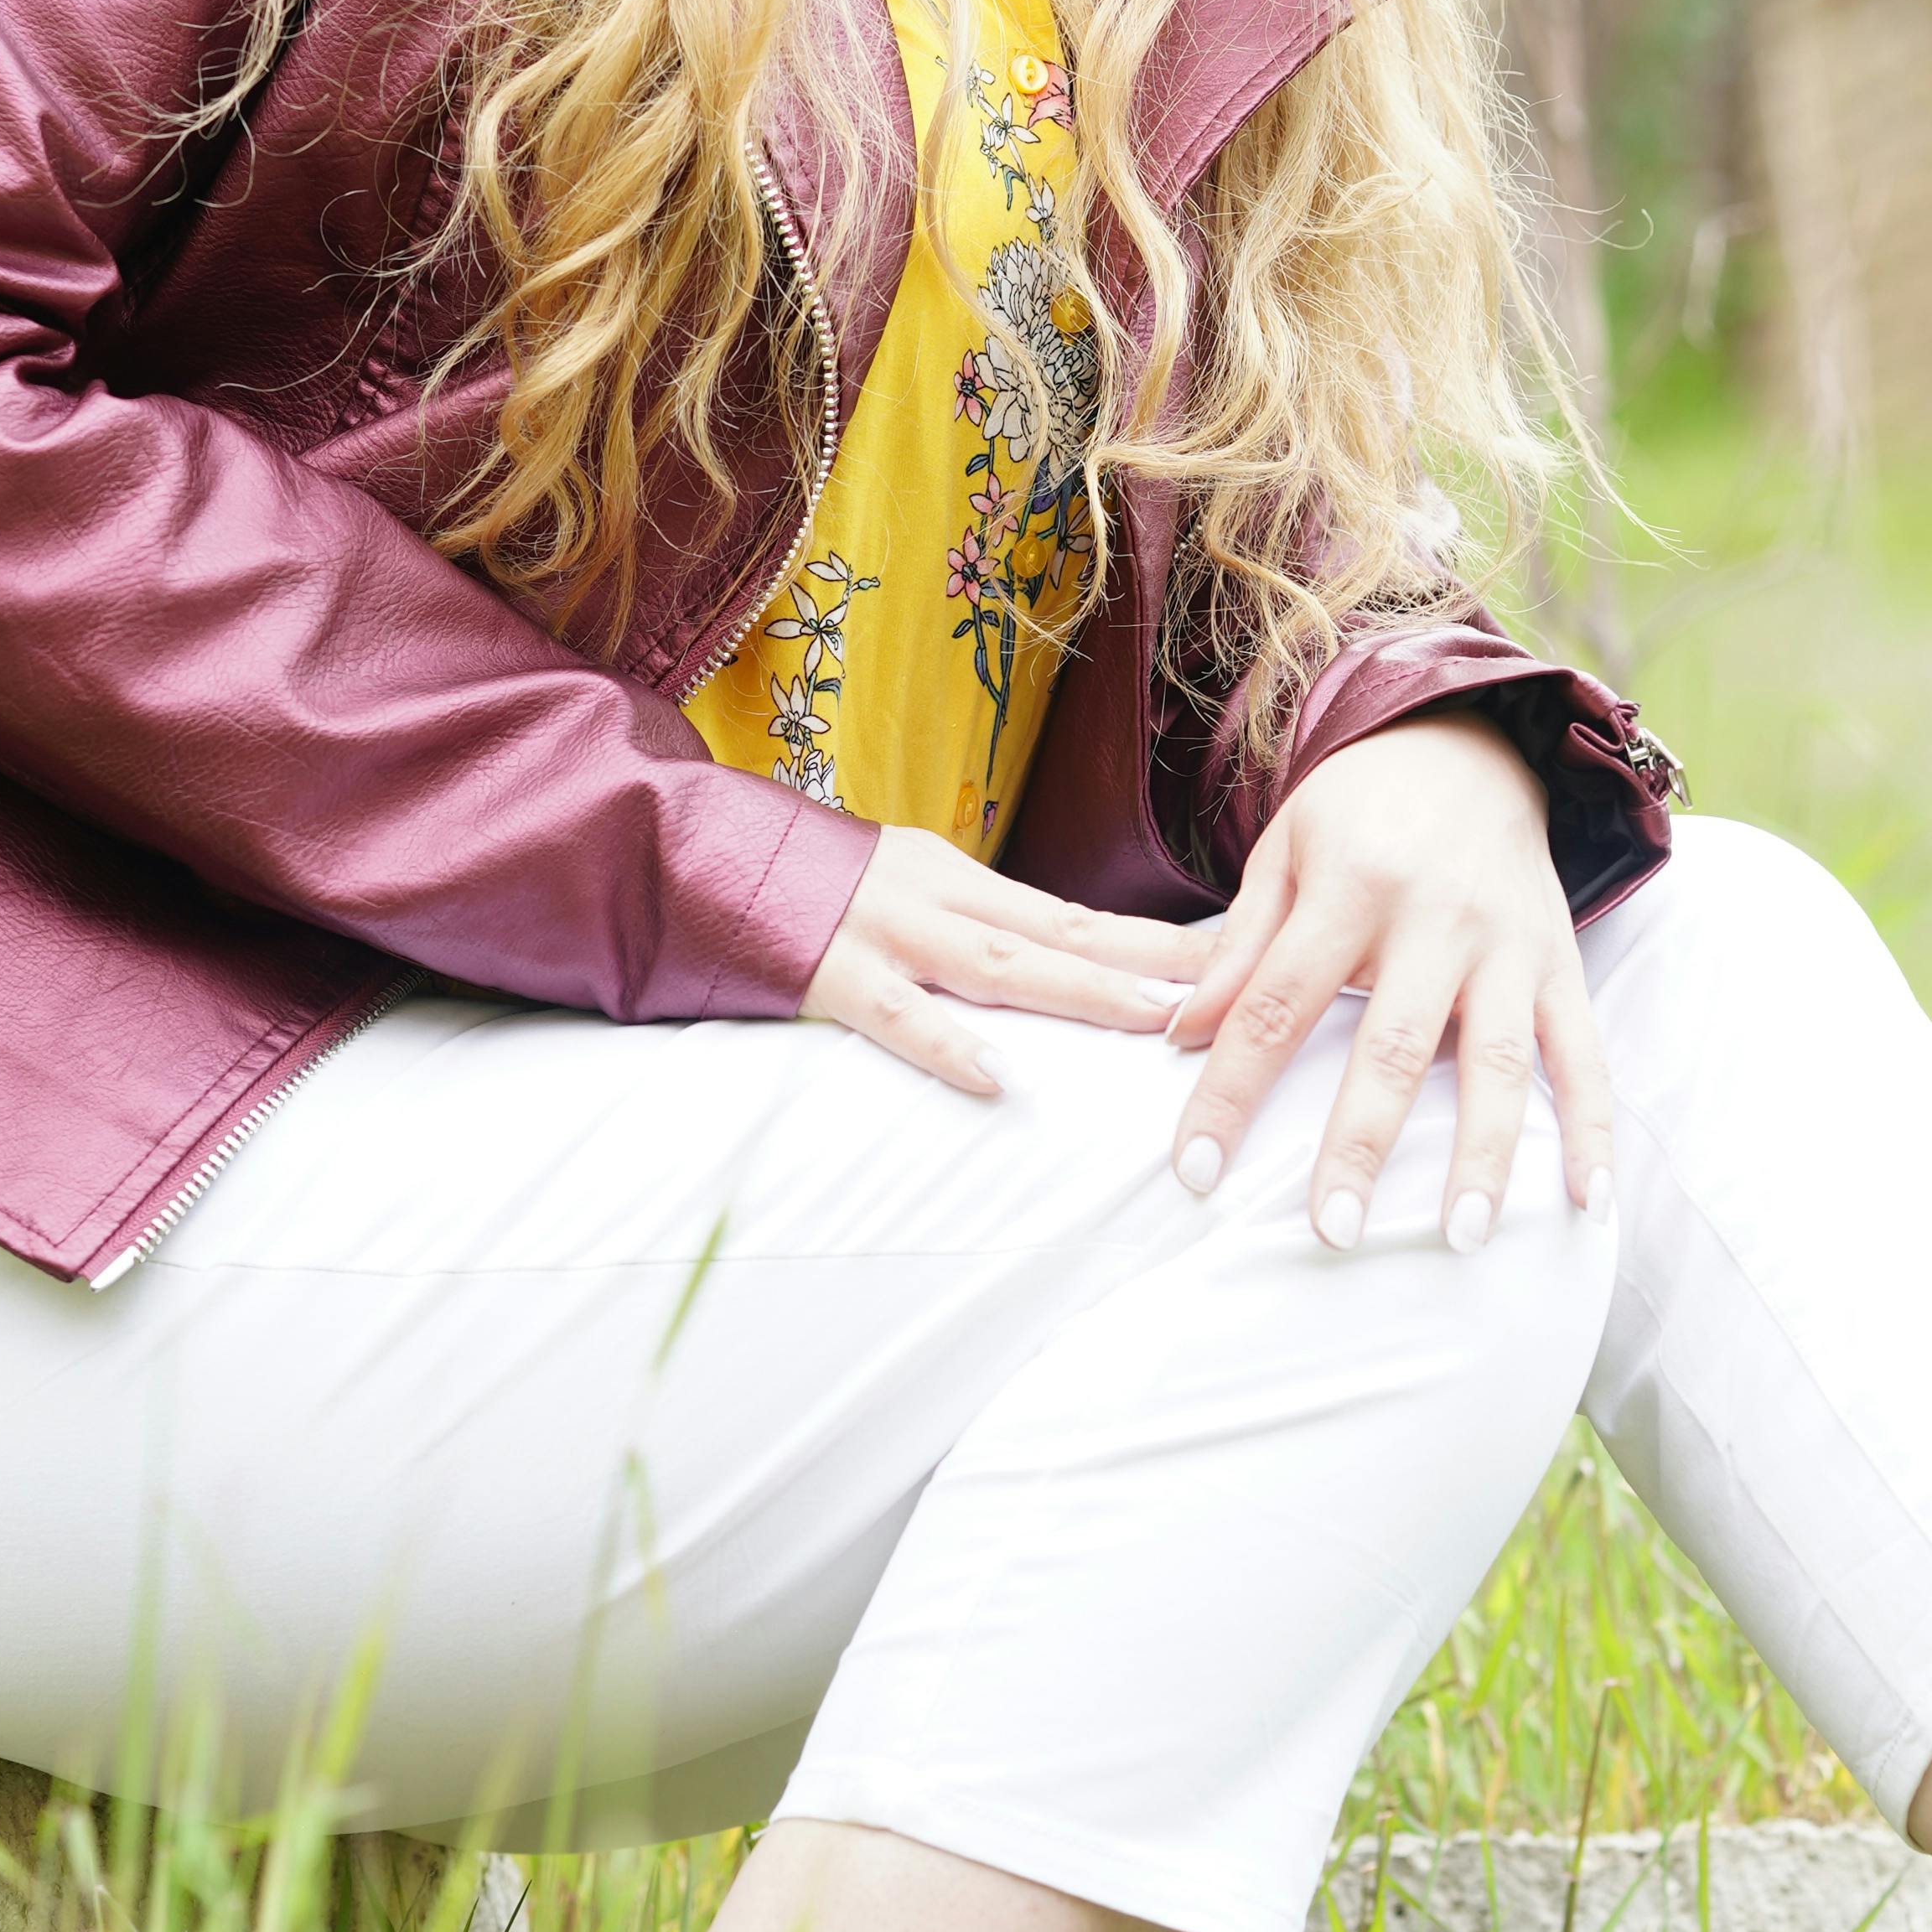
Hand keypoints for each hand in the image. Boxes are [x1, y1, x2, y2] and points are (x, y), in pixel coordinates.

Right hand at [800, 825, 1202, 1100]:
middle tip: (1240, 979)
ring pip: (1001, 963)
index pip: (1075, 915)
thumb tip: (1043, 972)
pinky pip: (896, 1014)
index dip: (1157, 938)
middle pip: (1065, 930)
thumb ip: (962, 930)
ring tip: (1158, 1017)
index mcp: (957, 879)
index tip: (1239, 952)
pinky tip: (996, 1077)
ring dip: (1084, 990)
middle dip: (1154, 958)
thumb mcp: (897, 894)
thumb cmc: (800, 892)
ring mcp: (884, 931)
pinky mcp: (829, 971)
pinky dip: (947, 1044)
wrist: (691, 854)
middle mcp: (935, 896)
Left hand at [1167, 712, 1613, 1249]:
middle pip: (1392, 1045)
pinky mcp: (1560, 963)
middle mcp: (1435, 917)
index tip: (1194, 1171)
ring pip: (1497, 1061)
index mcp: (1351, 885)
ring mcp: (1508, 944)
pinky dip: (1593, 1131)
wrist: (1472, 743)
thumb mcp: (1284, 851)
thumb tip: (1180, 1036)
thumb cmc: (1359, 810)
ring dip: (1484, 1155)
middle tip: (1332, 1232)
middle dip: (1361, 1144)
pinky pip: (1585, 1055)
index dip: (1231, 1091)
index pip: (1277, 1005)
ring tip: (1460, 1238)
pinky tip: (1586, 1203)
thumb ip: (1239, 945)